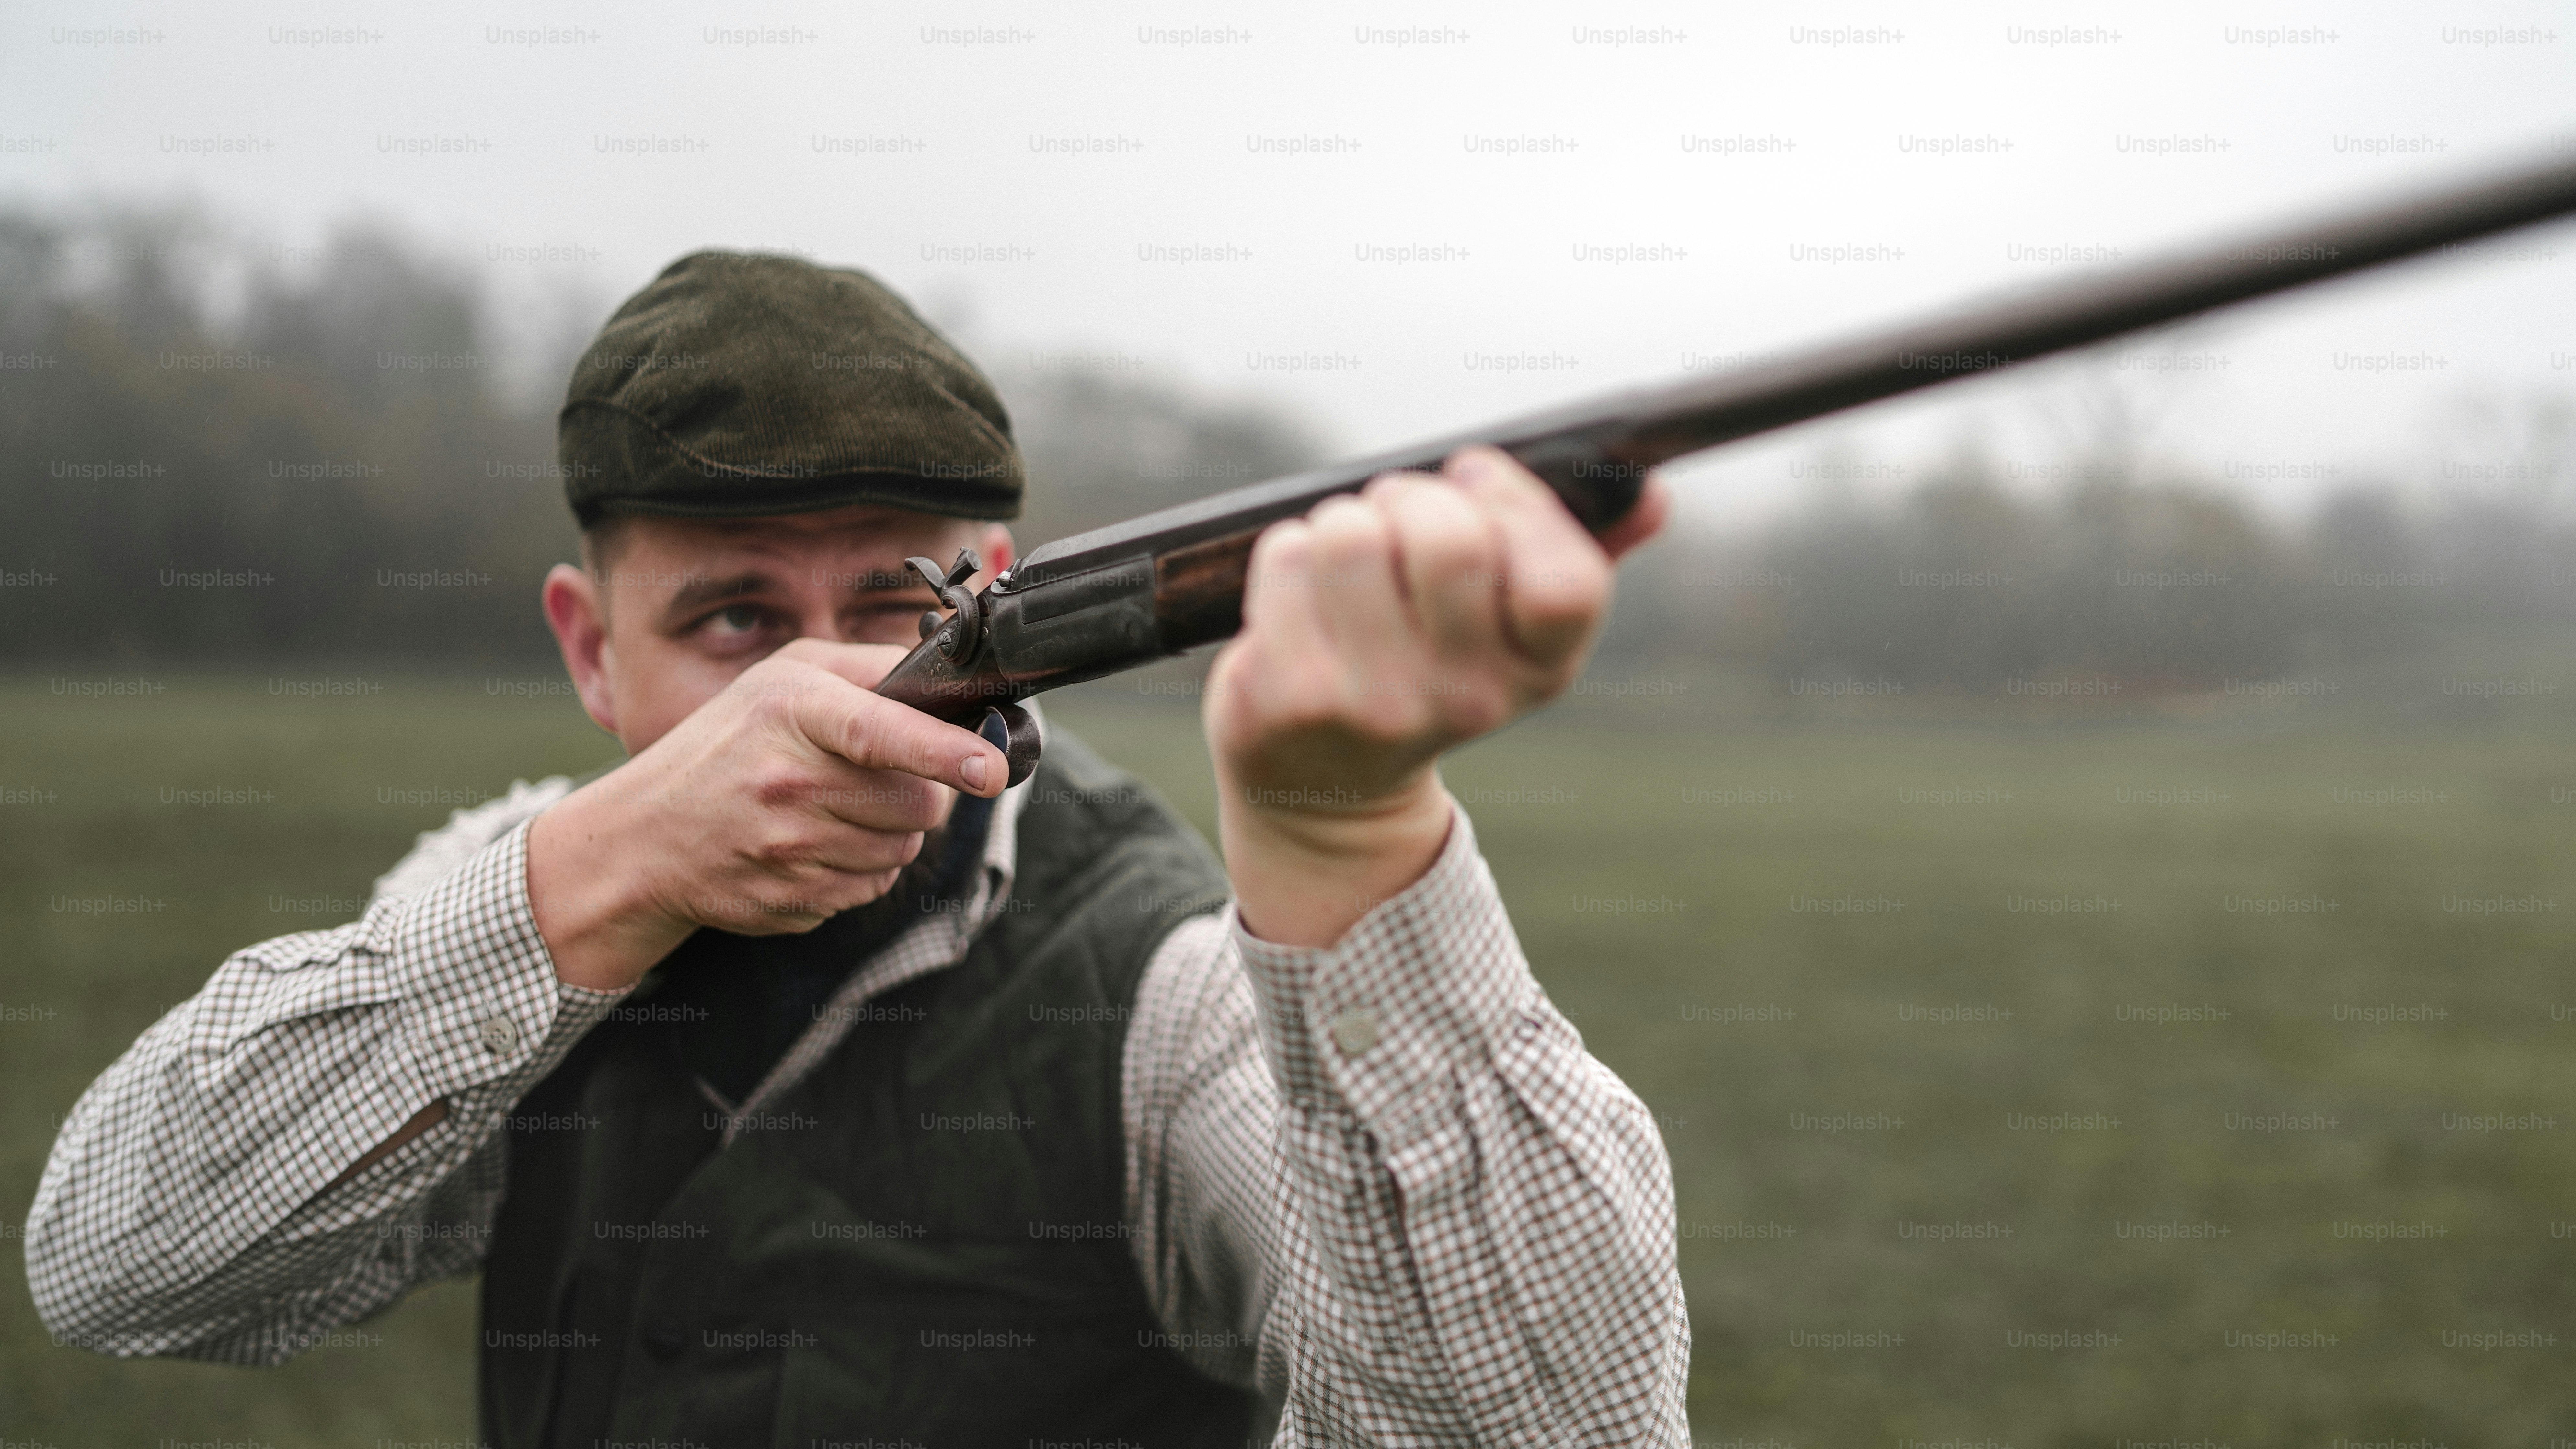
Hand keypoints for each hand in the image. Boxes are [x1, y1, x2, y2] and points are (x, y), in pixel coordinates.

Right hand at [526, 638, 1008, 990]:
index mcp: (793, 713)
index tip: (990, 770)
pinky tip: (816, 846)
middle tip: (878, 778)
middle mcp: (790, 782)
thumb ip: (870, 667)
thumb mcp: (786, 676)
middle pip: (918, 803)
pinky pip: (870, 889)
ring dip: (889, 832)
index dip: (948, 752)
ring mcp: (789, 849)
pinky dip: (859, 869)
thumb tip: (948, 679)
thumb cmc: (727, 742)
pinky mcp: (792, 901)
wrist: (645, 835)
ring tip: (836, 810)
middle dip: (922, 792)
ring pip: (901, 849)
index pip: (885, 733)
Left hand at [1204, 445, 1667, 945]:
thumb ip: (1583, 548)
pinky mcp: (1292, 698)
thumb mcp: (1510, 622)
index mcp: (1542, 670)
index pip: (1564, 581)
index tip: (1474, 479)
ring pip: (1353, 535)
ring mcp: (1378, 705)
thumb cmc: (1423, 664)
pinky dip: (1286, 556)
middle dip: (1411, 499)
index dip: (1515, 502)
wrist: (1325, 782)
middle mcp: (1468, 700)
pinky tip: (1298, 599)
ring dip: (1342, 523)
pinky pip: (1287, 559)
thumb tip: (1650, 492)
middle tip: (1394, 521)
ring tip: (1343, 563)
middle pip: (1446, 538)